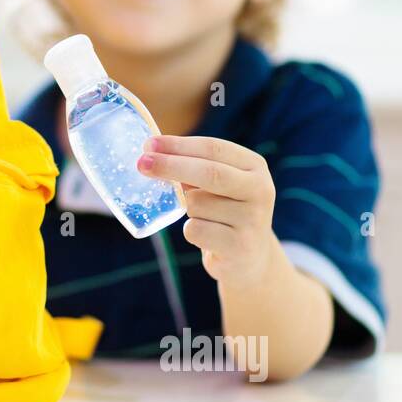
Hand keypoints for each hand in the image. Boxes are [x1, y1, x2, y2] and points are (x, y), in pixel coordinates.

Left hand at [136, 135, 278, 288]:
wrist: (249, 257)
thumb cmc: (223, 211)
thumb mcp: (216, 184)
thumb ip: (191, 166)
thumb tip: (151, 152)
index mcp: (254, 166)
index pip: (213, 148)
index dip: (178, 145)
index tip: (149, 144)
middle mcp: (260, 189)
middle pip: (209, 172)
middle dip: (171, 166)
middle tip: (141, 163)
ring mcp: (253, 220)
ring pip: (197, 204)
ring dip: (188, 209)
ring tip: (205, 218)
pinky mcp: (239, 247)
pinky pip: (195, 230)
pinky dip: (191, 230)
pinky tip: (207, 236)